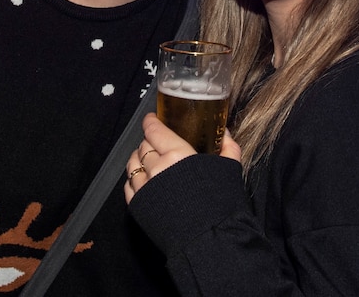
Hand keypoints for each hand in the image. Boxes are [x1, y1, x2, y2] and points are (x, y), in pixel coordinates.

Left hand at [124, 114, 240, 201]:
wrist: (209, 240)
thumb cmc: (221, 205)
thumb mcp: (229, 170)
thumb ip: (228, 147)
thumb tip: (226, 134)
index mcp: (176, 154)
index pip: (154, 130)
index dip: (151, 122)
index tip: (151, 119)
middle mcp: (156, 168)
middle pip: (142, 146)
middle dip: (148, 142)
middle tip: (157, 143)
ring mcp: (144, 187)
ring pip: (132, 164)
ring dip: (138, 159)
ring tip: (147, 161)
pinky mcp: (137, 206)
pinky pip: (128, 185)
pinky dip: (134, 179)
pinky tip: (144, 180)